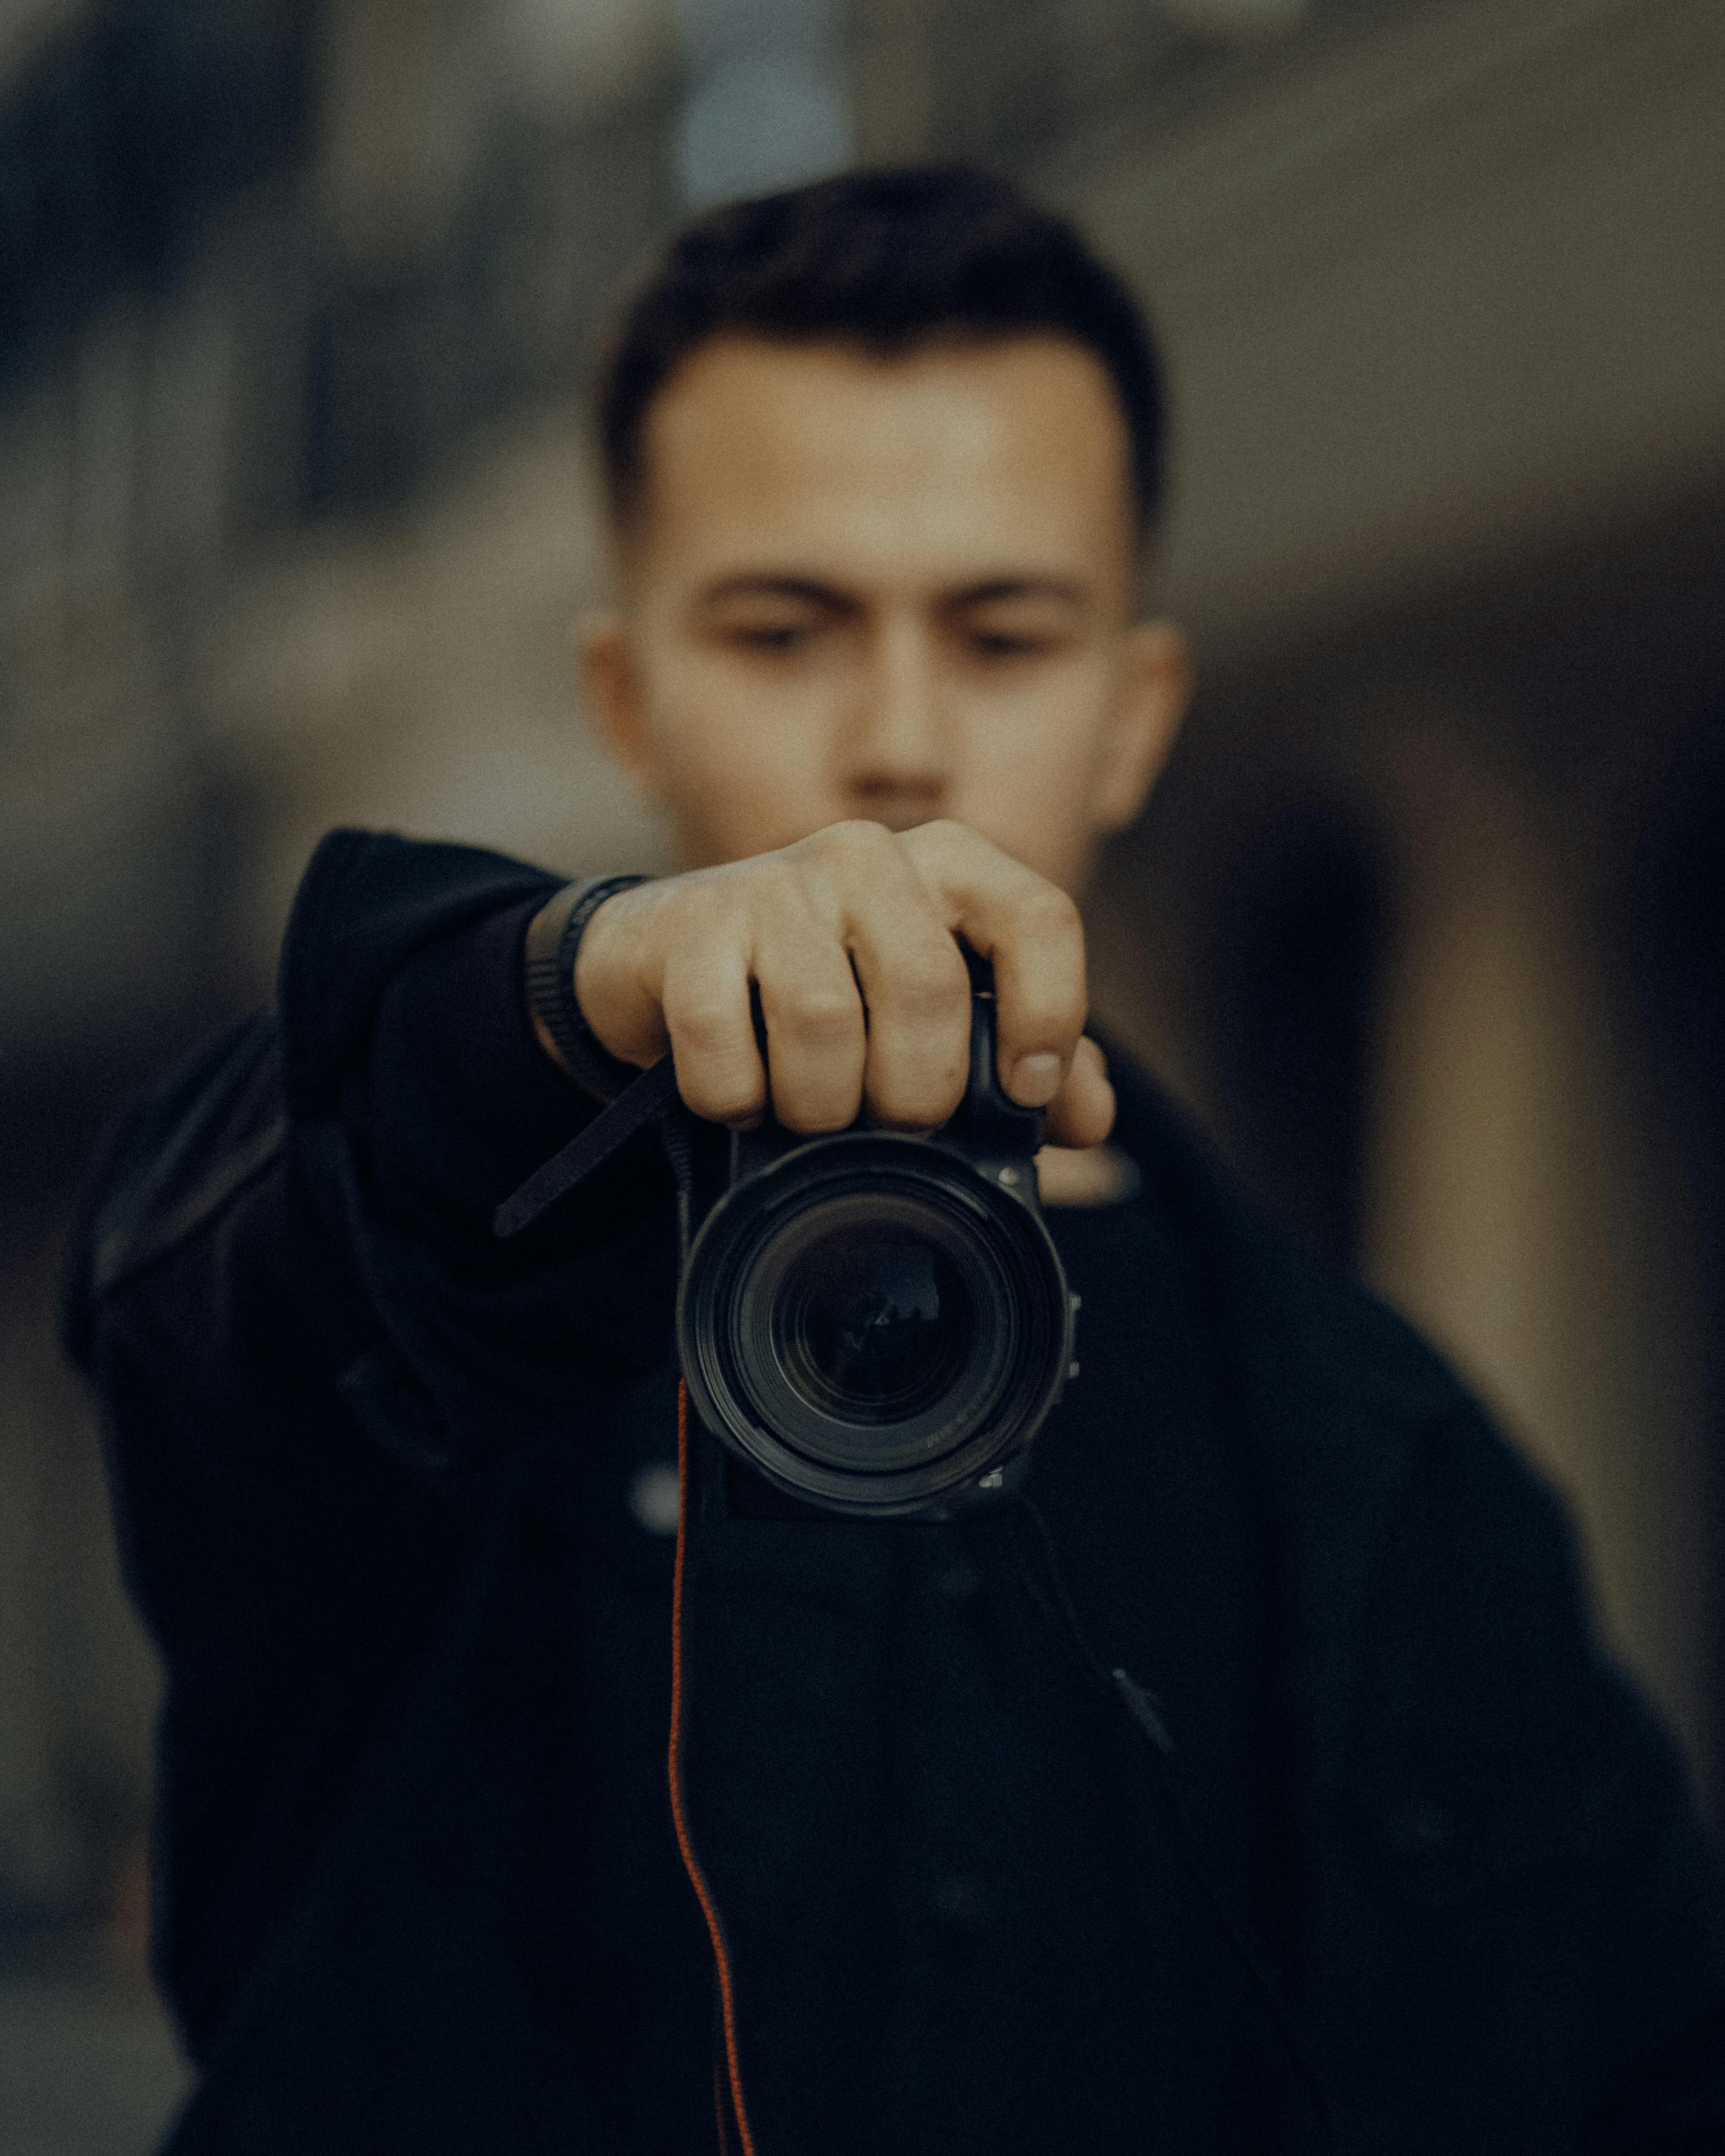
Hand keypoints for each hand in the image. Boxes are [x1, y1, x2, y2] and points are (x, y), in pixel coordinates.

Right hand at [570, 820, 1113, 1148]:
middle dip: (917, 1092)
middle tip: (894, 1126)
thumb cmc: (832, 996)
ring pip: (824, 1019)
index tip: (1025, 1094)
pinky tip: (743, 1100)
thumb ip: (1031, 1063)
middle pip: (928, 986)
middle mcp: (867, 854)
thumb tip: (1089, 1115)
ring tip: (814, 1118)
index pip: (1038, 916)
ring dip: (821, 1106)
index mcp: (950, 865)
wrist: (670, 962)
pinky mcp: (691, 923)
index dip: (1048, 1014)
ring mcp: (773, 880)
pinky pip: (722, 1034)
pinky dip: (735, 1095)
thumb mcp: (939, 1021)